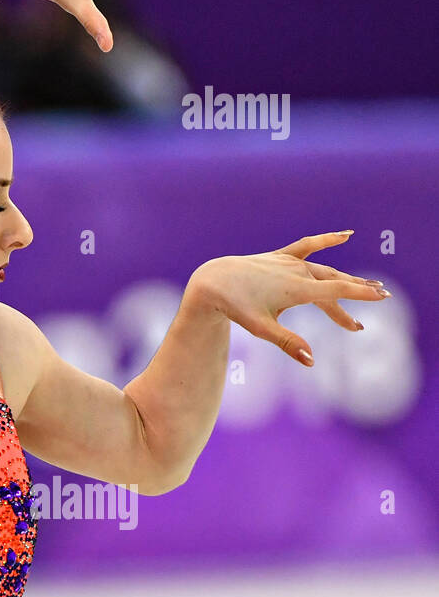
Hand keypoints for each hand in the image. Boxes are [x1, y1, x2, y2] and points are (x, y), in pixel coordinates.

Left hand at [187, 232, 389, 366]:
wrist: (213, 282)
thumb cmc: (235, 307)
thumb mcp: (261, 329)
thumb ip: (288, 343)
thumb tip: (312, 361)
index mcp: (296, 289)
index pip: (337, 292)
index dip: (361, 294)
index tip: (382, 298)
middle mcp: (297, 272)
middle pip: (335, 282)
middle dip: (359, 290)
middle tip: (383, 298)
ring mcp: (289, 262)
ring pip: (325, 270)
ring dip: (346, 278)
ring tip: (367, 285)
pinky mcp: (280, 256)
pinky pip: (308, 245)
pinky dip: (327, 240)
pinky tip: (346, 235)